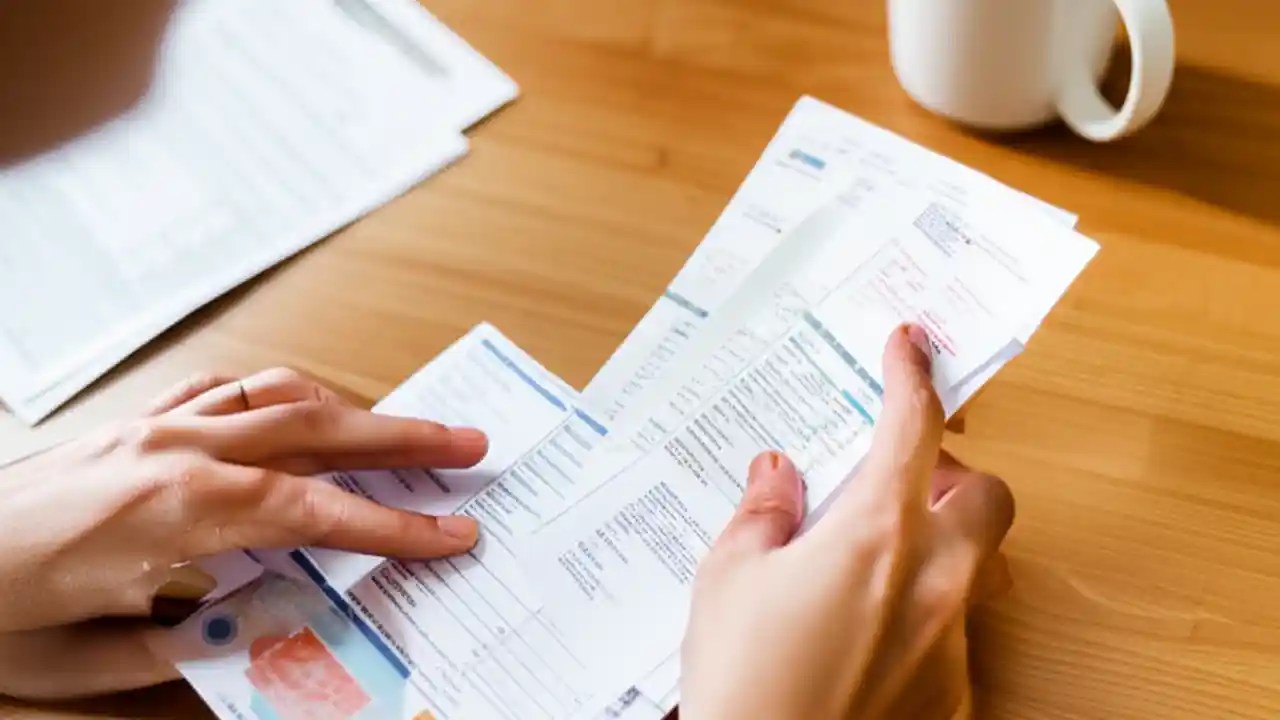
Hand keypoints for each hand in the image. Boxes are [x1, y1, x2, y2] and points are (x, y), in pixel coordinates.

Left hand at [0, 368, 488, 698]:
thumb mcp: (95, 662)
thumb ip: (196, 644)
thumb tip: (277, 625)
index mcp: (173, 513)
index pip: (315, 511)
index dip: (392, 526)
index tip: (450, 535)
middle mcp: (174, 453)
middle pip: (318, 430)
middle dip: (402, 439)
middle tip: (466, 443)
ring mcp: (152, 428)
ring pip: (278, 395)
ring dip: (351, 408)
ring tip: (401, 429)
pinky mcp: (132, 423)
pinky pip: (223, 388)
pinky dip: (280, 394)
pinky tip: (303, 409)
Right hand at [681, 326, 1014, 719]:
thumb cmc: (743, 682)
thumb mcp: (728, 580)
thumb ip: (761, 514)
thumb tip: (776, 475)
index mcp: (876, 534)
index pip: (914, 427)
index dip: (913, 375)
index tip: (912, 346)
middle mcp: (932, 582)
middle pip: (989, 495)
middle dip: (953, 476)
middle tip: (896, 485)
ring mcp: (950, 643)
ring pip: (976, 569)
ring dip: (938, 549)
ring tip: (874, 566)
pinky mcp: (953, 696)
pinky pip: (953, 634)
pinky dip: (920, 618)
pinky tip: (864, 638)